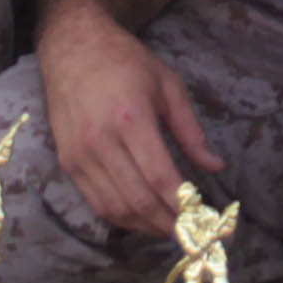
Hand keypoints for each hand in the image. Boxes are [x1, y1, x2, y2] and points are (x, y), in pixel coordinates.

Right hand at [44, 7, 221, 234]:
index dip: (182, 205)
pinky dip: (121, 218)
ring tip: (171, 229)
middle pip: (138, 199)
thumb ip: (191, 130)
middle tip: (192, 234)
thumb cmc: (125, 62)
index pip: (159, 176)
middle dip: (168, 223)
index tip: (203, 219)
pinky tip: (142, 219)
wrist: (71, 47)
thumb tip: (215, 166)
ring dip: (146, 226)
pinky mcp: (67, 162)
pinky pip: (96, 202)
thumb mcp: (168, 85)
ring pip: (115, 208)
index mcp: (130, 117)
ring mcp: (79, 154)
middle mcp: (100, 140)